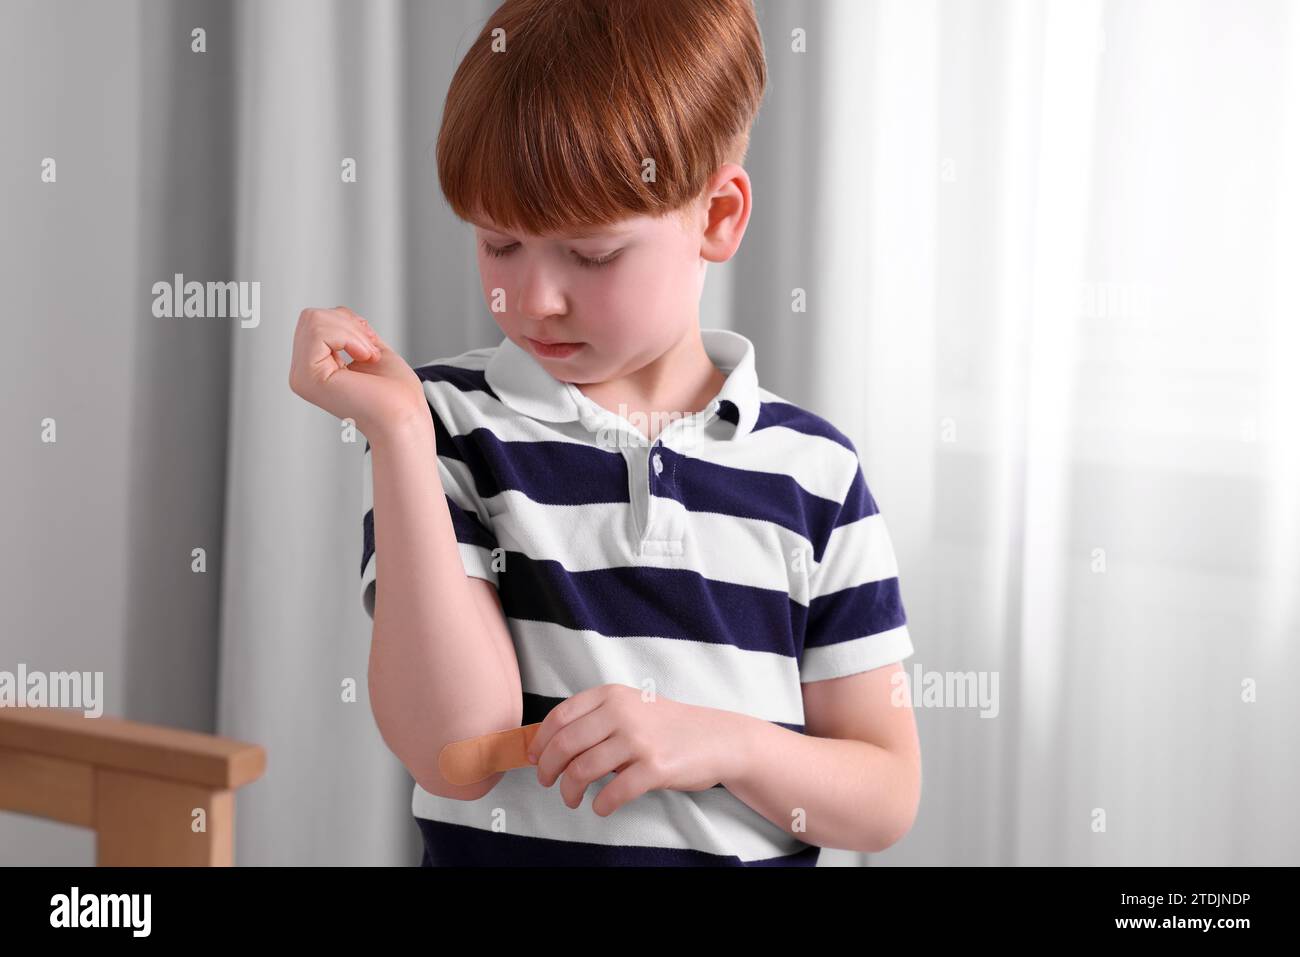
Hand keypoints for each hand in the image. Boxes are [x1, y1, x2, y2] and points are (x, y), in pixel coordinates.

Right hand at [288, 305, 426, 440]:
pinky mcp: (308, 377)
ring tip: (368, 356)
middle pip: (311, 317)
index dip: (347, 323)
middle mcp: (302, 375)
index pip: (315, 321)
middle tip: (370, 351)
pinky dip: (350, 337)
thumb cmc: (397, 393)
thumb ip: (348, 333)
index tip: (370, 347)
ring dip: (353, 332)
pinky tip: (364, 358)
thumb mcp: (368, 348)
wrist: (406, 418)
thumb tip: (336, 314)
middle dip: (348, 324)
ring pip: (314, 320)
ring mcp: (302, 378)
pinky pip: (319, 331)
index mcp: (314, 369)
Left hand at [526, 684, 738, 815]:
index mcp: (612, 695)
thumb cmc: (668, 727)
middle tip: (548, 783)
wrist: (717, 738)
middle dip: (548, 769)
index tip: (534, 759)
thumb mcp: (631, 707)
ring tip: (573, 799)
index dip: (540, 742)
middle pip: (565, 744)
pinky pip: (613, 793)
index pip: (559, 717)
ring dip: (570, 791)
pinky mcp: (654, 767)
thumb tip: (550, 747)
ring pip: (583, 770)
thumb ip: (597, 719)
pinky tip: (600, 807)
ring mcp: (639, 739)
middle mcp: (622, 712)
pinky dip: (600, 805)